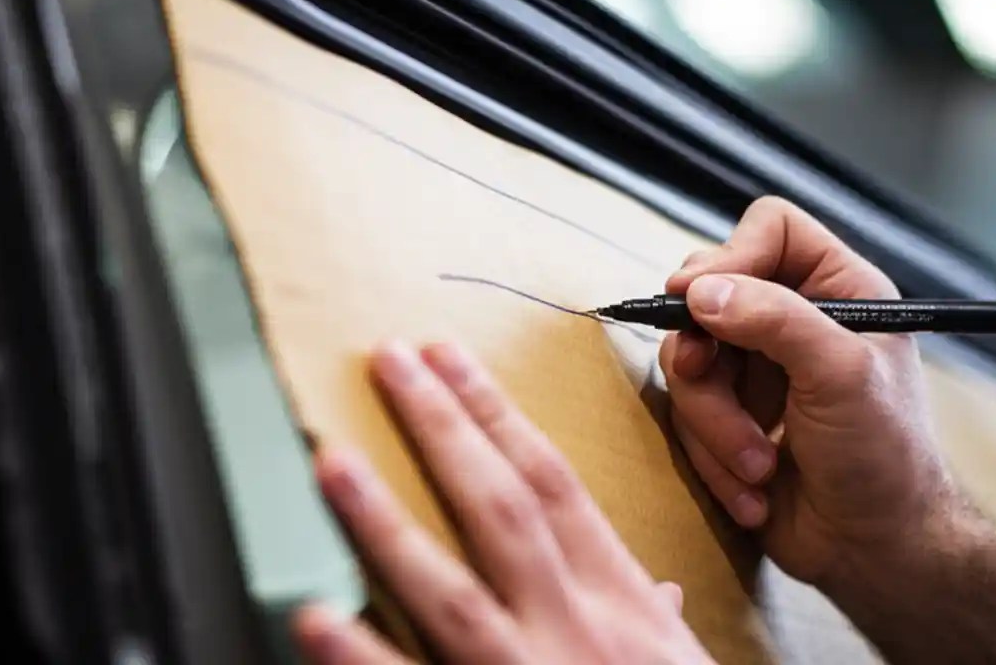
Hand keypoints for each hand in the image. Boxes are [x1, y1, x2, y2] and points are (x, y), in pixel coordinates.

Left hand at [293, 343, 714, 664]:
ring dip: (388, 523)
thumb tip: (654, 585)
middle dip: (444, 428)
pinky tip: (312, 617)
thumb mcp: (683, 664)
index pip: (555, 485)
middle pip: (502, 509)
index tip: (451, 361)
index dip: (497, 415)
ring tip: (333, 462)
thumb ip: (658, 619)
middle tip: (391, 363)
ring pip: (453, 591)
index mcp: (621, 604)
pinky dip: (361, 658)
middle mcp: (576, 631)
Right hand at [660, 197, 954, 585]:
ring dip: (714, 423)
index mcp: (837, 290)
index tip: (700, 299)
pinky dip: (712, 457)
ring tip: (758, 466)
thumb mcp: (842, 375)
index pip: (770, 230)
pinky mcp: (728, 416)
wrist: (876, 550)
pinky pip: (685, 415)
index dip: (732, 255)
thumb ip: (774, 320)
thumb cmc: (884, 457)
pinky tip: (757, 492)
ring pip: (686, 361)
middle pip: (708, 293)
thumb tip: (700, 293)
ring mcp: (755, 369)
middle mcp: (792, 319)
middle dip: (706, 353)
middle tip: (701, 372)